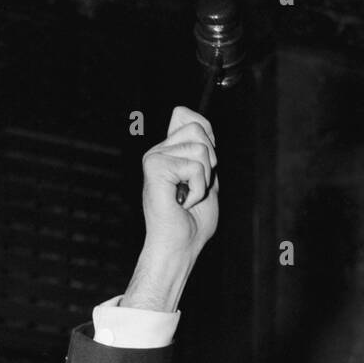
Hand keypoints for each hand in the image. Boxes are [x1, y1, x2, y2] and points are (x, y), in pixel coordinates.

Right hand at [138, 105, 218, 267]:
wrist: (180, 247)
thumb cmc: (193, 223)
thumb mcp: (208, 183)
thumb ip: (205, 157)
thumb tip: (204, 127)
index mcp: (168, 152)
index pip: (186, 115)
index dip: (205, 131)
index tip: (205, 165)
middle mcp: (158, 150)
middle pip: (198, 129)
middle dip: (209, 163)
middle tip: (195, 188)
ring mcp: (154, 157)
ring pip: (200, 148)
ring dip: (204, 180)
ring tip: (188, 198)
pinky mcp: (154, 167)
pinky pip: (194, 167)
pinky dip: (198, 190)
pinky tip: (183, 203)